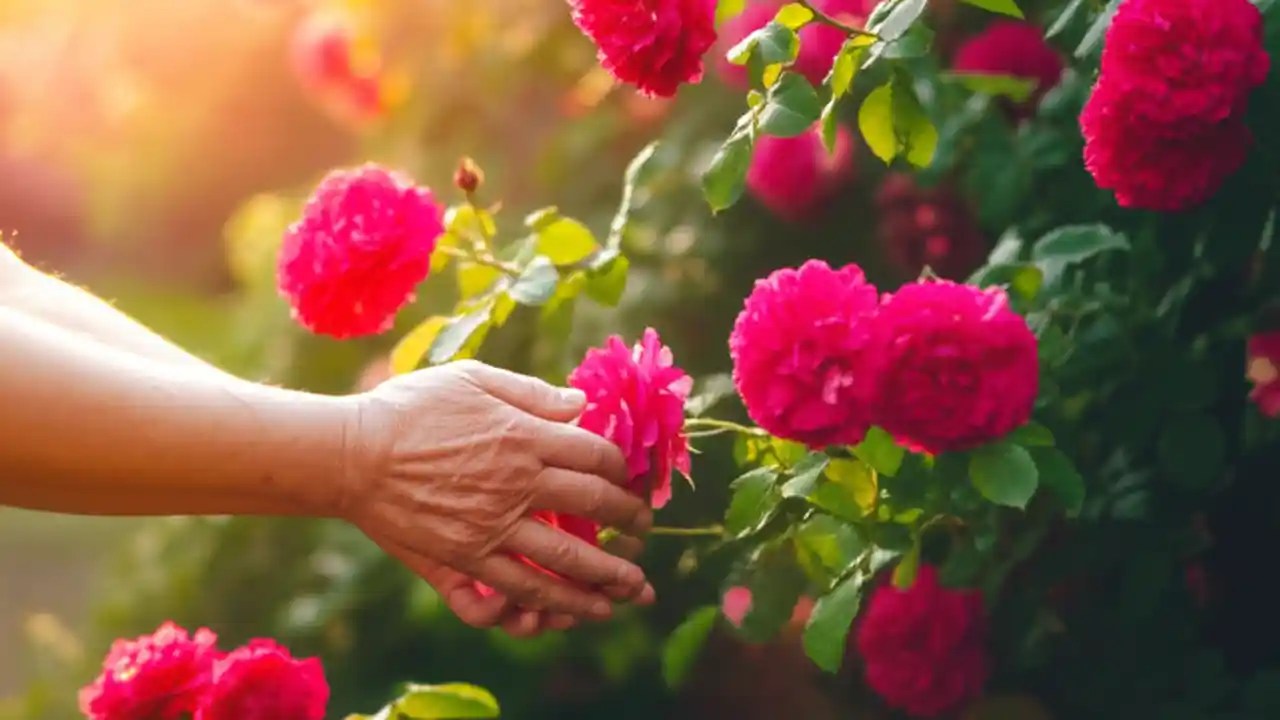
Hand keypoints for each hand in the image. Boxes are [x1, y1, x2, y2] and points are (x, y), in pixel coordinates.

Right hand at [341, 360, 653, 623]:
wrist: (350, 455)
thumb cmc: (409, 408)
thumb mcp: (472, 379)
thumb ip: (531, 392)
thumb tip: (581, 403)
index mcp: (523, 436)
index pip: (597, 455)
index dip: (623, 467)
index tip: (629, 477)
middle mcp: (516, 484)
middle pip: (594, 506)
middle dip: (630, 521)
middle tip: (645, 531)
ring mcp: (491, 527)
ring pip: (566, 559)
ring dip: (608, 576)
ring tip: (632, 587)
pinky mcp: (464, 560)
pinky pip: (518, 590)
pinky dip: (553, 605)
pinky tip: (577, 612)